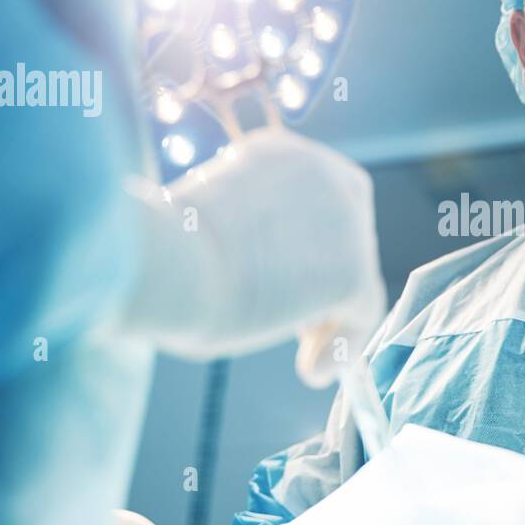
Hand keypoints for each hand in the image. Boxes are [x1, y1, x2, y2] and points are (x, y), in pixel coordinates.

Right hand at [119, 128, 385, 360]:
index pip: (317, 201)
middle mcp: (324, 173)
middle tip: (300, 325)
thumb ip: (248, 234)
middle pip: (346, 235)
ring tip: (307, 356)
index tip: (287, 284)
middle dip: (325, 278)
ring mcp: (346, 220)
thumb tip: (263, 276)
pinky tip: (310, 371)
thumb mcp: (210, 222)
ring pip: (356, 277)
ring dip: (334, 316)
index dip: (311, 245)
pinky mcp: (355, 269)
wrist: (164, 261)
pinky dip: (341, 346)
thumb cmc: (162, 251)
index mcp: (281, 153)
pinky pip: (362, 316)